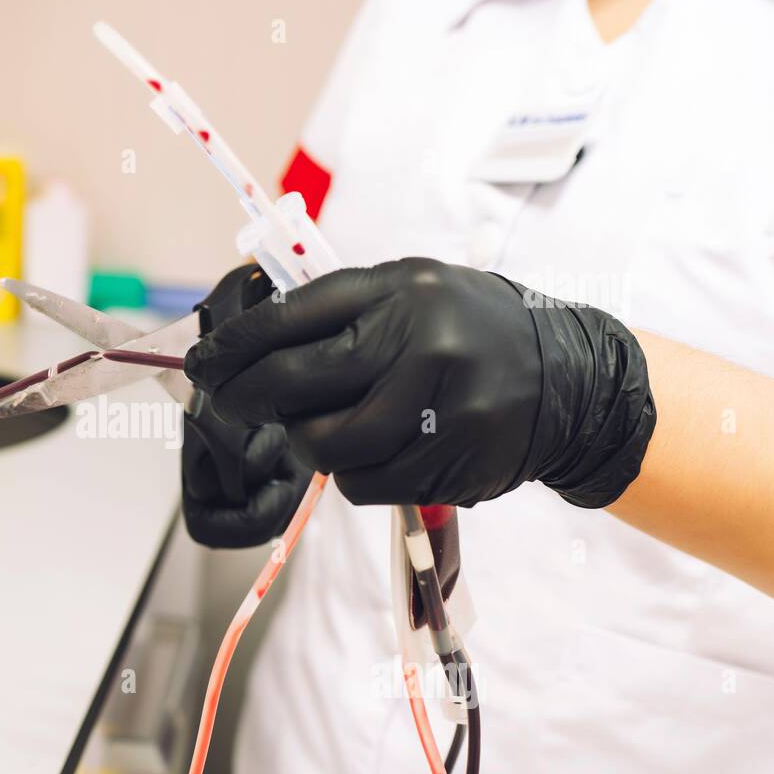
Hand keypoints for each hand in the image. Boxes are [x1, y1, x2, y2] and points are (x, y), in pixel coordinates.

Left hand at [185, 257, 655, 508]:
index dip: (234, 345)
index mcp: (403, 290)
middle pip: (296, 382)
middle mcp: (421, 343)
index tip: (203, 361)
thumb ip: (343, 309)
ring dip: (307, 442)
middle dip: (248, 398)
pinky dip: (350, 474)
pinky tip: (367, 452)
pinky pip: (364, 482)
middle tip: (231, 401)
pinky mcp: (450, 462)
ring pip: (327, 445)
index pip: (292, 317)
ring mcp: (438, 408)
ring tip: (315, 428)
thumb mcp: (415, 290)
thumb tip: (251, 340)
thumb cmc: (473, 329)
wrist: (570, 380)